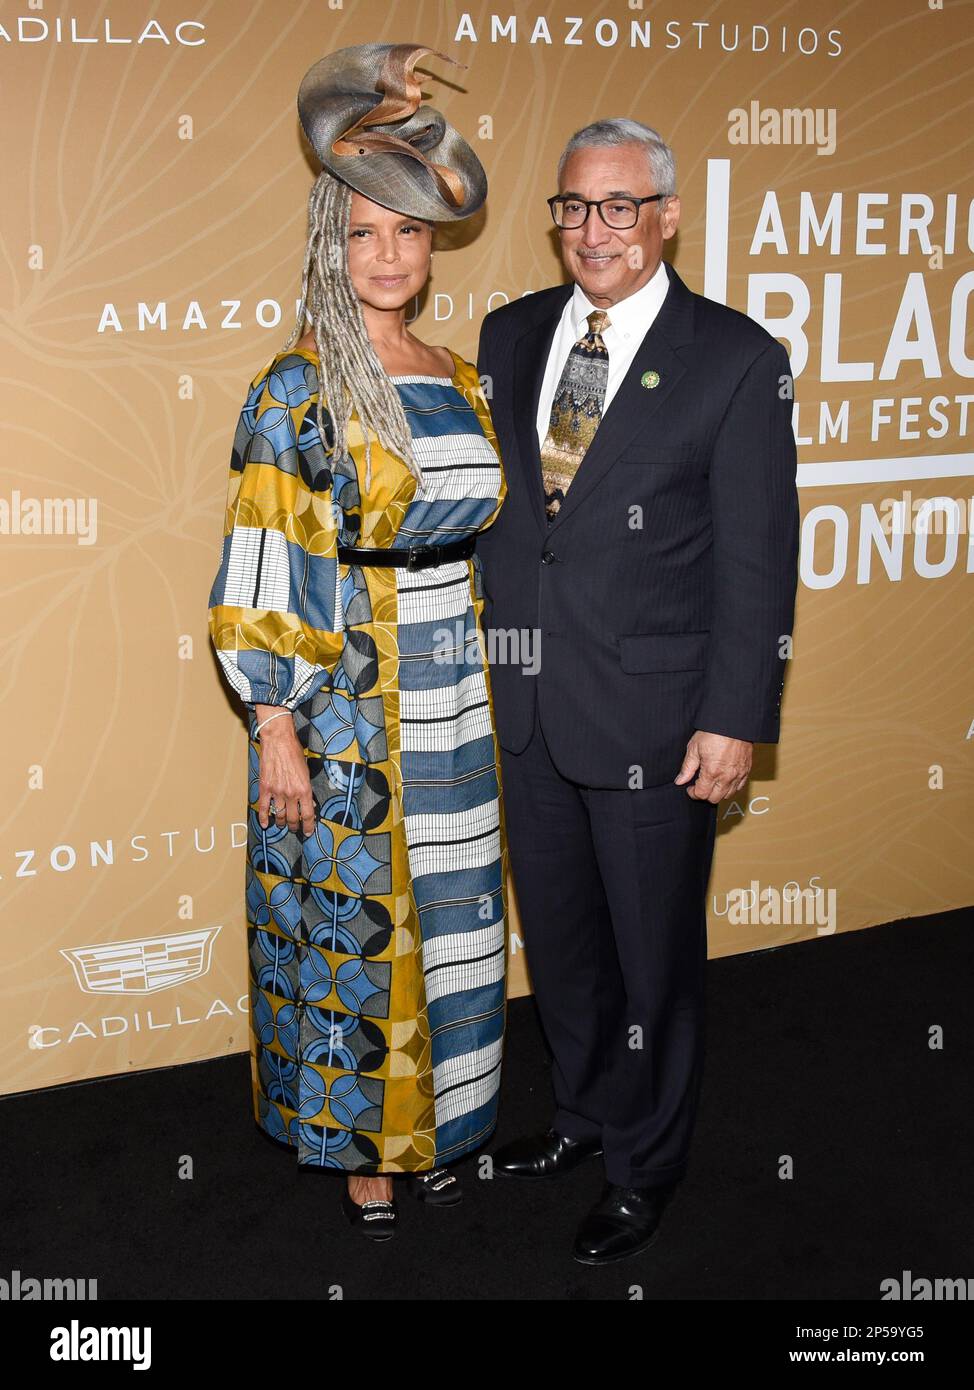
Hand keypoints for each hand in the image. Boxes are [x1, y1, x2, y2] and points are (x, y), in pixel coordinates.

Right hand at [254, 705, 315, 834]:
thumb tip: (310, 803)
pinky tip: (265, 824)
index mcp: (304, 789)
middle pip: (293, 818)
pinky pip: (264, 807)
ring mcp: (277, 792)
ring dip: (281, 823)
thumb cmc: (294, 752)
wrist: (279, 741)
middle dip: (294, 826)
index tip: (308, 831)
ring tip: (283, 825)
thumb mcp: (307, 771)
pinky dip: (263, 817)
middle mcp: (291, 794)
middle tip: (295, 828)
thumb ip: (307, 788)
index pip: (308, 814)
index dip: (309, 826)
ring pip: (279, 815)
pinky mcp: (265, 788)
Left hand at [674, 730, 752, 801]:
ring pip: (728, 795)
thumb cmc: (714, 731)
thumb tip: (680, 781)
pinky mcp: (746, 770)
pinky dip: (730, 787)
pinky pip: (739, 787)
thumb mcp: (694, 748)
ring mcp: (738, 774)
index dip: (693, 793)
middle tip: (699, 785)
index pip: (701, 794)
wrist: (733, 722)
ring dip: (718, 792)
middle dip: (704, 795)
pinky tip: (724, 779)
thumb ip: (687, 767)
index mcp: (712, 771)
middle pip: (714, 798)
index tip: (690, 788)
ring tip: (711, 782)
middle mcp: (727, 776)